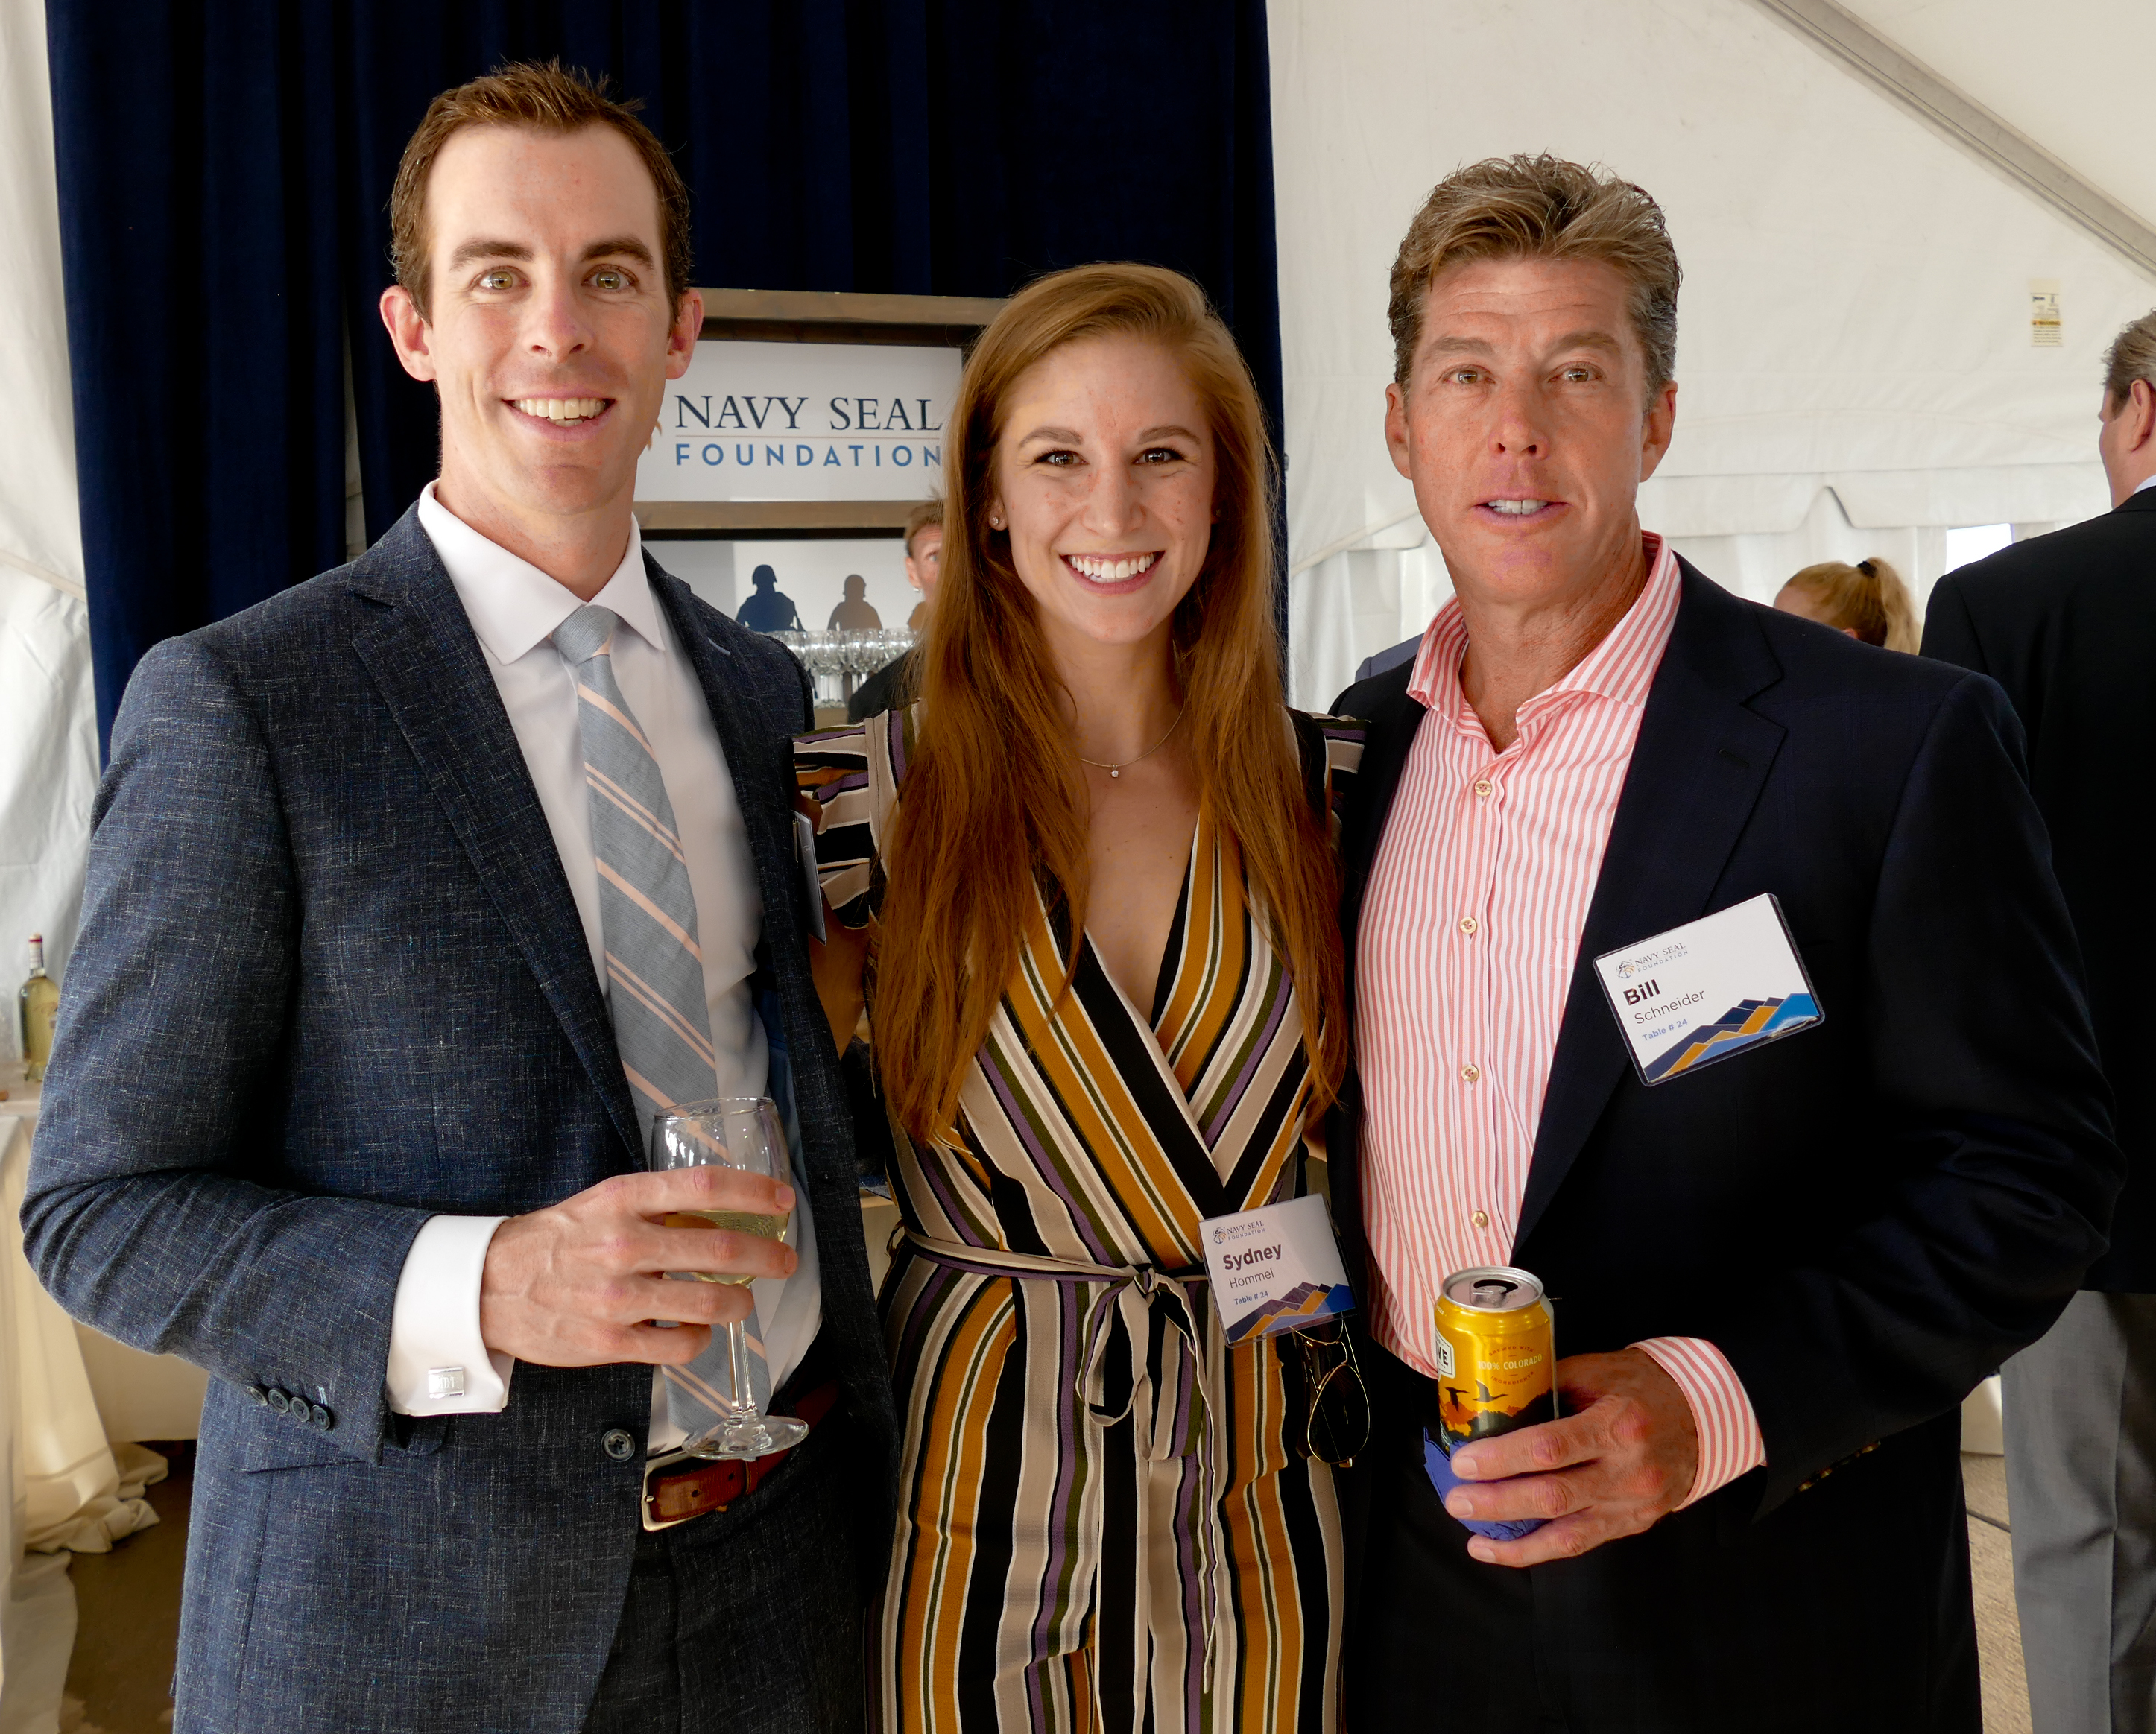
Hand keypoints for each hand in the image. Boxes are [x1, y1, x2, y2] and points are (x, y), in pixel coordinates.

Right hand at [478, 1168, 797, 1367]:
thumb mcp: (602, 1202)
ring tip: (743, 1301)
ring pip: (708, 1303)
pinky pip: (678, 1345)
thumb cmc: (556, 1240)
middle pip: (719, 1249)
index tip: (782, 1201)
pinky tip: (698, 1331)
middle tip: (784, 1261)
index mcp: (623, 1199)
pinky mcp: (608, 1341)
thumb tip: (720, 1214)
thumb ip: (656, 1205)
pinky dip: (699, 1339)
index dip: (752, 1192)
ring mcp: (616, 1297)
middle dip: (766, 1257)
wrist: (488, 1286)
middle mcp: (623, 1244)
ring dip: (739, 1303)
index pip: (703, 1186)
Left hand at [1443, 1348, 1697, 1566]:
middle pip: (1552, 1496)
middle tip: (1457, 1500)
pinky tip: (1503, 1550)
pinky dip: (1537, 1552)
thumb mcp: (1599, 1371)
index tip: (1464, 1461)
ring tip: (1472, 1536)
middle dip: (1497, 1502)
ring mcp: (1633, 1504)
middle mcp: (1627, 1471)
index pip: (1550, 1448)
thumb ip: (1550, 1388)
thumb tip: (1493, 1404)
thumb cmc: (1643, 1387)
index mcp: (1617, 1425)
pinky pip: (1580, 1544)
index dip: (1502, 1458)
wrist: (1704, 1417)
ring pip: (1565, 1533)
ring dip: (1513, 1539)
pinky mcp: (1633, 1524)